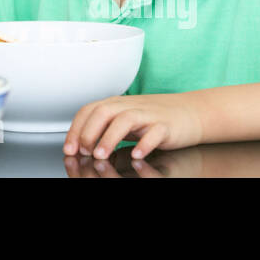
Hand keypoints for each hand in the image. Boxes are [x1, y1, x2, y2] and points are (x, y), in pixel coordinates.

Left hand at [62, 93, 203, 160]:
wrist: (189, 112)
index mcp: (116, 104)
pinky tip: (136, 154)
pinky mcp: (166, 125)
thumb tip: (80, 145)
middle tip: (84, 151)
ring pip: (125, 119)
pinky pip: (154, 132)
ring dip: (110, 137)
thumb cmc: (153, 118)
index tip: (69, 149)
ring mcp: (148, 115)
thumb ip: (104, 129)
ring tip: (101, 154)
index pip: (89, 110)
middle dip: (89, 132)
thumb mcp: (124, 121)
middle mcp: (129, 106)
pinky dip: (144, 143)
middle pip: (103, 111)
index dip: (76, 129)